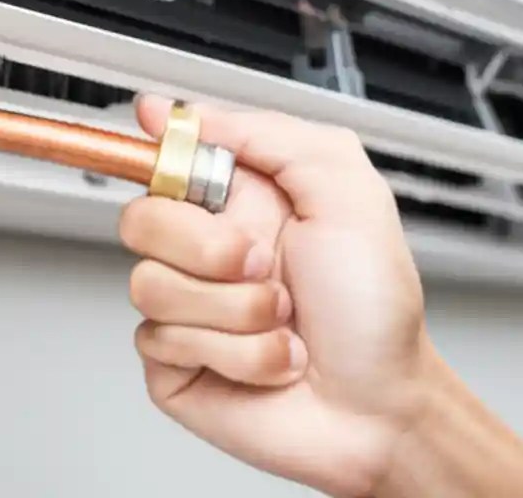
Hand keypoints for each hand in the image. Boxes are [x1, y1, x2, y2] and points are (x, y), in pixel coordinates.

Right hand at [121, 96, 430, 495]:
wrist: (382, 408)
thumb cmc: (374, 311)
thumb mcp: (348, 193)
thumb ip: (270, 136)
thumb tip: (188, 114)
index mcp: (239, 203)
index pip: (167, 159)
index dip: (157, 150)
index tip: (158, 141)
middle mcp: (205, 252)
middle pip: (140, 219)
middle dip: (207, 246)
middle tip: (262, 265)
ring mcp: (185, 308)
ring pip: (150, 285)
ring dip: (235, 310)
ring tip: (281, 323)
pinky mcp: (173, 362)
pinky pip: (163, 341)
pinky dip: (236, 354)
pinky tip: (270, 361)